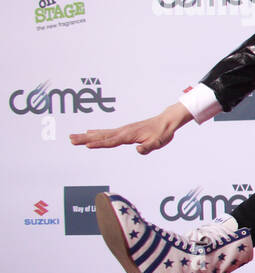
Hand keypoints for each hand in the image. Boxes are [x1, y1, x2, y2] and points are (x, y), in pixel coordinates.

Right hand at [70, 102, 191, 153]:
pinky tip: (89, 133)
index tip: (86, 145)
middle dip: (85, 138)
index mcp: (129, 135)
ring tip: (73, 137)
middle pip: (101, 136)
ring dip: (87, 136)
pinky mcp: (124, 131)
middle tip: (71, 139)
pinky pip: (107, 132)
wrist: (166, 122)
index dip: (99, 144)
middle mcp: (123, 131)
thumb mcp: (158, 143)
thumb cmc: (162, 133)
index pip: (111, 141)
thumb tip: (138, 151)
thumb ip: (148, 148)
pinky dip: (96, 133)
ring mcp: (122, 130)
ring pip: (101, 133)